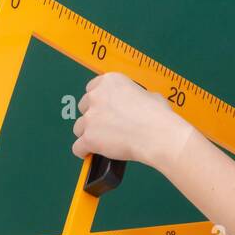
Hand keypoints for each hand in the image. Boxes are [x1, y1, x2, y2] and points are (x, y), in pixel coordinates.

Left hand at [72, 72, 191, 170]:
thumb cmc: (157, 115)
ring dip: (89, 134)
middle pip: (83, 106)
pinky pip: (77, 147)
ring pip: (79, 127)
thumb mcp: (148, 94)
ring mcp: (90, 117)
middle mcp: (96, 95)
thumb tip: (135, 103)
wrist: (157, 134)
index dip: (99, 101)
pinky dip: (84, 152)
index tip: (105, 109)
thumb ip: (133, 96)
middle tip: (107, 126)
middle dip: (93, 116)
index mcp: (110, 81)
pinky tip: (91, 154)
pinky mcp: (88, 137)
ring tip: (102, 142)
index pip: (92, 88)